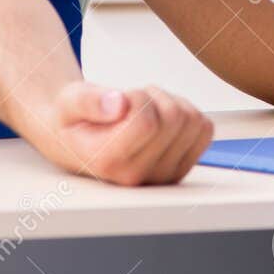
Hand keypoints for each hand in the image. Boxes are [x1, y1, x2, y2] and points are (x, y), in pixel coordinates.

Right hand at [32, 80, 214, 185]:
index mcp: (109, 162)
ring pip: (191, 121)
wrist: (77, 139)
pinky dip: (186, 112)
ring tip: (140, 109)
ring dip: (168, 103)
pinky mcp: (181, 168)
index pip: (147, 121)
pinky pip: (204, 129)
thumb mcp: (69, 102)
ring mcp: (163, 176)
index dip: (136, 96)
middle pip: (174, 118)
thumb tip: (119, 103)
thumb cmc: (73, 119)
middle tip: (128, 102)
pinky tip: (158, 118)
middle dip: (152, 96)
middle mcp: (139, 177)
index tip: (117, 99)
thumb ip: (89, 101)